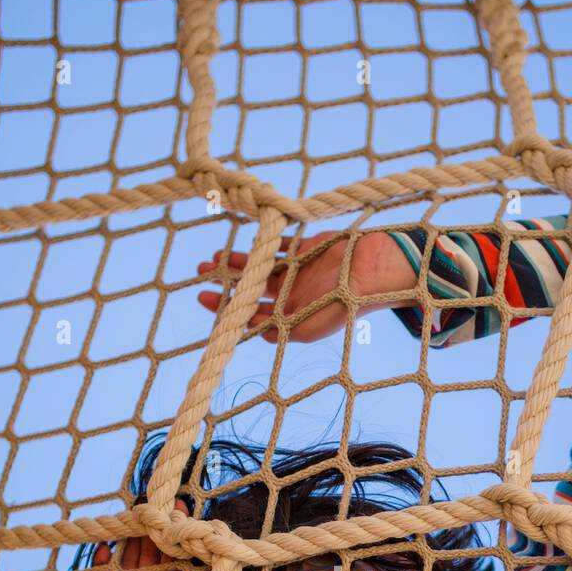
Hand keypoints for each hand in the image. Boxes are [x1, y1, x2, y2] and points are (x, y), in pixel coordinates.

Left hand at [197, 230, 416, 342]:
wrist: (371, 274)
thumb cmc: (342, 307)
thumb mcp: (307, 328)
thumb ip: (278, 330)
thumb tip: (250, 332)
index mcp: (289, 318)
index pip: (251, 315)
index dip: (227, 309)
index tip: (205, 299)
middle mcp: (290, 296)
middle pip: (250, 290)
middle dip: (226, 284)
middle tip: (200, 274)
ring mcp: (298, 272)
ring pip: (259, 267)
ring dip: (236, 263)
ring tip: (212, 258)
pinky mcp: (306, 249)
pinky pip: (278, 244)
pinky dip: (261, 241)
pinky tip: (243, 238)